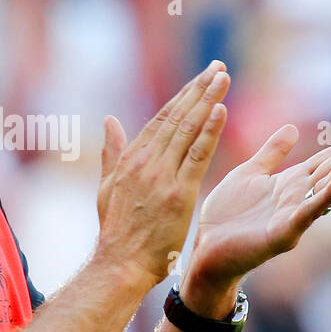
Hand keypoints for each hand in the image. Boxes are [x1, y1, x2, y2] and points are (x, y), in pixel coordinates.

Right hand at [94, 62, 229, 287]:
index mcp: (130, 158)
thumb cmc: (116, 230)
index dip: (183, 95)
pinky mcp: (179, 194)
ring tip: (223, 78)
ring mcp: (162, 176)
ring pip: (188, 129)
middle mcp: (146, 161)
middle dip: (199, 89)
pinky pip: (197, 156)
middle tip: (218, 68)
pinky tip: (221, 110)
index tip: (200, 78)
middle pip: (177, 117)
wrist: (120, 263)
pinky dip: (209, 131)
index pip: (161, 118)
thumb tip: (110, 120)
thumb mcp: (106, 187)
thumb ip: (111, 152)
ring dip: (208, 100)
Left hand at [187, 116, 330, 288]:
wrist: (207, 249)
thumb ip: (271, 153)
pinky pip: (306, 214)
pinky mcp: (282, 234)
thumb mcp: (249, 173)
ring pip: (324, 190)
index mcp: (291, 183)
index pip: (325, 158)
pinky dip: (323, 199)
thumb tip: (294, 128)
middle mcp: (298, 198)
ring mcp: (293, 216)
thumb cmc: (227, 215)